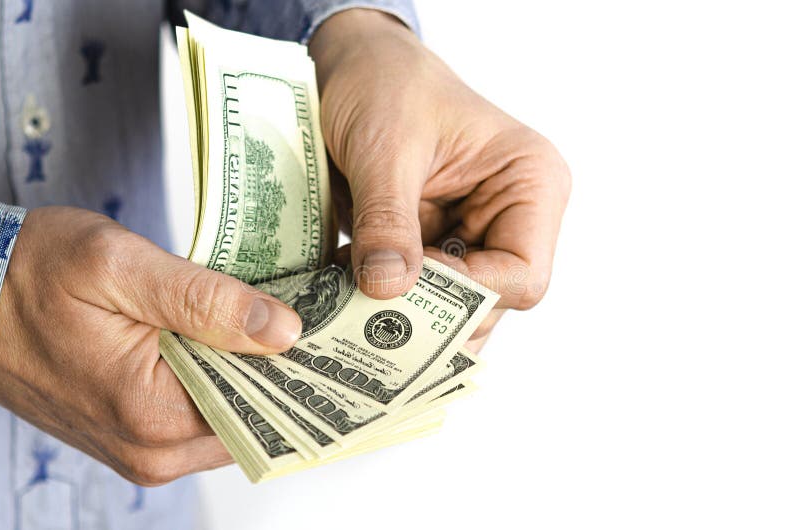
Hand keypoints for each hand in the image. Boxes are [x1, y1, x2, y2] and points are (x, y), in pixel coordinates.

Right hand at [0, 207, 301, 484]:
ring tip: (288, 318)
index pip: (266, 402)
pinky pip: (206, 411)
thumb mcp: (118, 266)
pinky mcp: (138, 432)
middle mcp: (153, 450)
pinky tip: (241, 336)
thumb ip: (205, 299)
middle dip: (290, 366)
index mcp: (153, 414)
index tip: (341, 329)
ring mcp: (145, 447)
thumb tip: (285, 329)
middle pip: (256, 413)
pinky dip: (230, 376)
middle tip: (325, 315)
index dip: (307, 364)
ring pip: (235, 414)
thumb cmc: (28, 275)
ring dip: (260, 369)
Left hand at [310, 10, 570, 349]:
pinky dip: (385, 301)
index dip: (469, 295)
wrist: (356, 67)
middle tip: (371, 317)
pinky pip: (419, 294)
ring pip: (453, 308)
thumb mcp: (386, 148)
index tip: (406, 287)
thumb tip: (387, 288)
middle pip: (490, 301)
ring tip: (351, 303)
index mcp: (531, 183)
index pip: (523, 274)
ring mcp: (472, 236)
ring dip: (404, 314)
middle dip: (433, 315)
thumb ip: (389, 220)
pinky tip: (347, 291)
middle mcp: (512, 217)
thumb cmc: (388, 83)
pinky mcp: (435, 246)